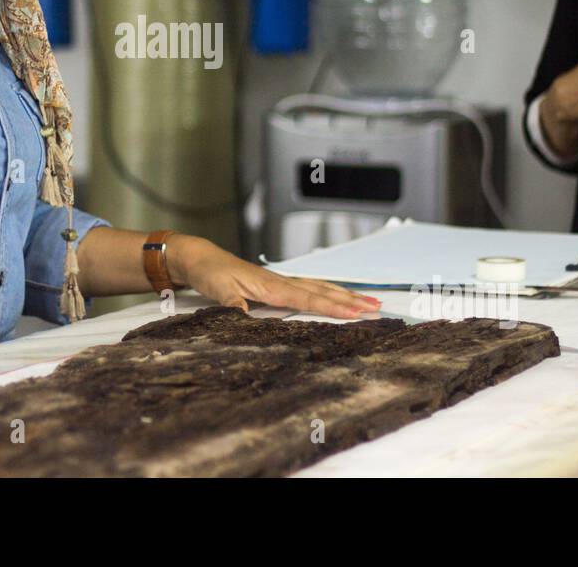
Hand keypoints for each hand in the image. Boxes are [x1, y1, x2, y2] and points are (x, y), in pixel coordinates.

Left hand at [171, 235, 381, 319]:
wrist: (200, 258)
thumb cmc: (210, 273)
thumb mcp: (218, 291)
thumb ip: (234, 305)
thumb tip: (247, 318)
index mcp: (271, 286)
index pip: (309, 298)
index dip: (333, 307)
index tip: (356, 313)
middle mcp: (280, 282)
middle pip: (322, 291)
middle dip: (350, 300)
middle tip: (377, 308)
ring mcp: (280, 282)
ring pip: (319, 287)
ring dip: (343, 295)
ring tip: (366, 301)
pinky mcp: (275, 285)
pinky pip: (308, 288)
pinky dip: (326, 292)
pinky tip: (334, 295)